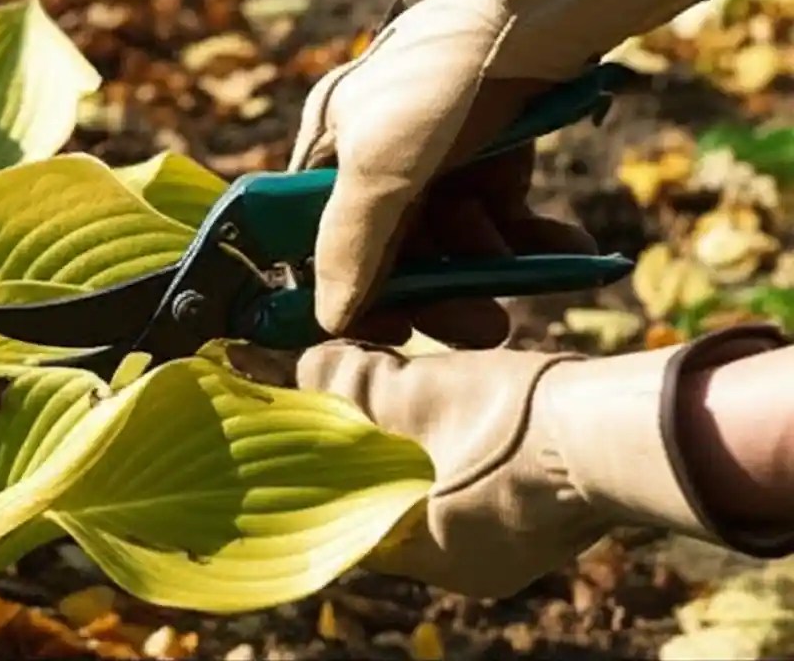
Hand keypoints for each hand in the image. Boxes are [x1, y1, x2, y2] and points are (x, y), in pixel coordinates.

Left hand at [275, 324, 793, 597]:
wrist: (626, 426)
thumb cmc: (515, 419)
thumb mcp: (414, 392)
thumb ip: (350, 384)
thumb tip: (306, 365)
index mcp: (431, 554)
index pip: (353, 523)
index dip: (333, 474)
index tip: (323, 434)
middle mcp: (472, 568)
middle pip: (398, 513)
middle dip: (380, 462)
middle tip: (366, 415)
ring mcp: (517, 552)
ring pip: (446, 503)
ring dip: (428, 458)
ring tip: (416, 408)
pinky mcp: (549, 525)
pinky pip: (489, 498)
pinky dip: (469, 461)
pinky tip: (468, 419)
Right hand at [289, 0, 711, 346]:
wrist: (544, 10)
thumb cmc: (445, 77)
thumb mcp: (383, 164)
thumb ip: (351, 243)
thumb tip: (328, 318)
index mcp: (328, 153)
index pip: (319, 242)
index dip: (351, 291)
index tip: (391, 330)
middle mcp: (376, 162)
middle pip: (394, 254)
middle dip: (442, 291)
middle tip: (486, 328)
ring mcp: (435, 163)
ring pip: (454, 244)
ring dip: (494, 267)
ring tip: (535, 273)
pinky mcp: (491, 161)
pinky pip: (503, 222)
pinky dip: (533, 242)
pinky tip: (571, 252)